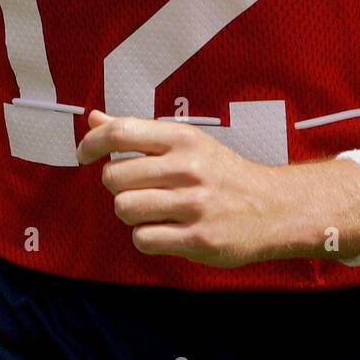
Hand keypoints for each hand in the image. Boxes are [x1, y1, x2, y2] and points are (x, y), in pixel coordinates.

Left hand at [78, 111, 279, 267]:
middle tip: (139, 188)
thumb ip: (138, 133)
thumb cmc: (224, 174)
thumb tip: (94, 119)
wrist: (275, 207)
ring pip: (125, 209)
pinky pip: (143, 240)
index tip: (84, 154)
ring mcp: (193, 205)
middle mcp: (187, 168)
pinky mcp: (198, 239)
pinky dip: (147, 238)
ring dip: (131, 213)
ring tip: (154, 210)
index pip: (121, 132)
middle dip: (118, 186)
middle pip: (115, 177)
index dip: (91, 143)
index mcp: (183, 138)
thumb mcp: (186, 143)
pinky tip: (166, 231)